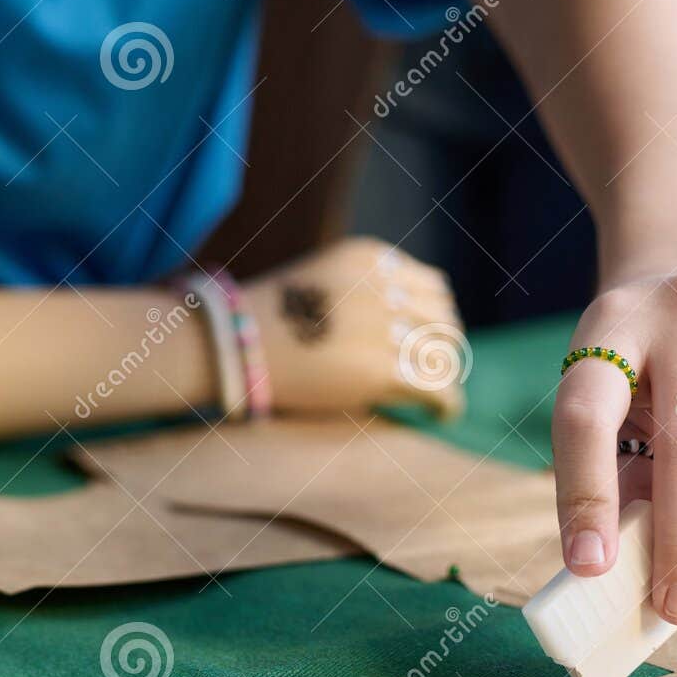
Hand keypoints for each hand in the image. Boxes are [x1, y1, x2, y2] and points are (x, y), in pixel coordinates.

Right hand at [245, 237, 467, 417]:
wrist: (228, 343)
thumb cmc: (266, 323)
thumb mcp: (321, 284)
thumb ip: (364, 292)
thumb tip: (405, 327)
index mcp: (371, 259)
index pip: (433, 288)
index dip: (437, 320)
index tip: (430, 345)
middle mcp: (383, 285)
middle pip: (445, 321)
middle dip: (444, 351)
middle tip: (434, 377)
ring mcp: (382, 325)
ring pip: (444, 355)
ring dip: (445, 379)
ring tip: (437, 400)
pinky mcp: (379, 368)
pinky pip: (437, 387)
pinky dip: (448, 403)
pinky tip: (443, 416)